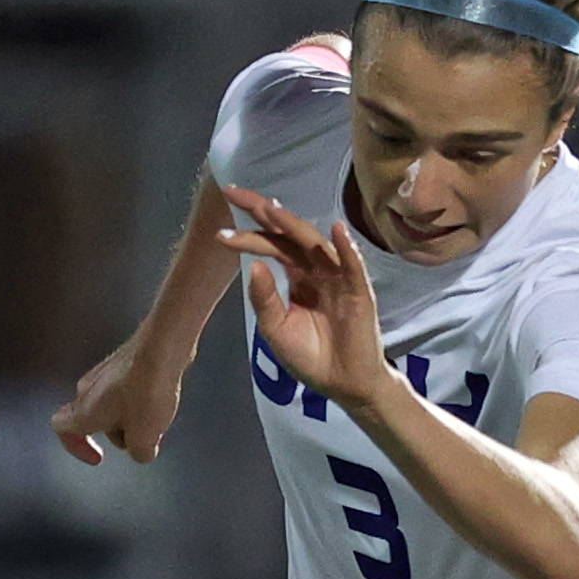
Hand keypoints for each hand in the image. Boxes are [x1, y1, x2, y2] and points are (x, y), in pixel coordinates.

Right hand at [54, 332, 184, 464]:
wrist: (162, 350)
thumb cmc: (147, 390)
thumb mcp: (145, 438)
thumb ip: (138, 452)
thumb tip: (141, 452)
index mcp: (83, 410)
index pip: (62, 429)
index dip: (76, 447)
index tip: (96, 457)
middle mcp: (87, 389)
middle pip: (92, 420)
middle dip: (116, 433)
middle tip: (141, 436)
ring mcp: (102, 373)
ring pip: (110, 405)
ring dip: (129, 416)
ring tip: (156, 416)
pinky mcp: (121, 362)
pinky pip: (124, 389)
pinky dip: (137, 400)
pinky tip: (159, 400)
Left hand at [219, 184, 397, 414]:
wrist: (343, 385)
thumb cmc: (311, 357)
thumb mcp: (276, 329)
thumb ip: (263, 299)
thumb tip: (253, 264)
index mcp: (297, 275)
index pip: (272, 245)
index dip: (247, 235)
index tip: (220, 234)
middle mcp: (317, 269)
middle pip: (290, 233)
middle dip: (263, 212)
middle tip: (234, 193)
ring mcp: (338, 278)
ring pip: (315, 244)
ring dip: (295, 225)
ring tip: (271, 209)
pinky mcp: (359, 293)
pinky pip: (353, 267)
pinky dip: (347, 248)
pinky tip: (336, 230)